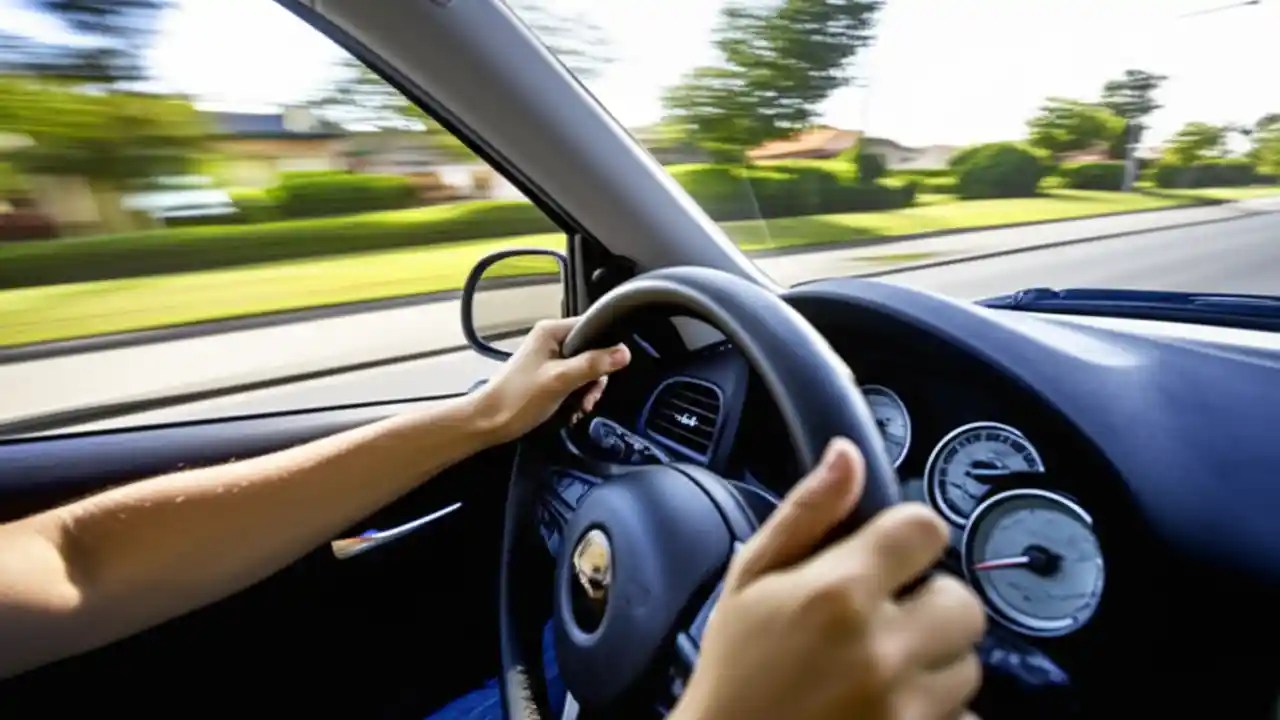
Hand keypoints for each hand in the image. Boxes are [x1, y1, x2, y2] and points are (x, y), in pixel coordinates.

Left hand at [471, 317, 630, 444]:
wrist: (488, 422)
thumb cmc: (520, 398)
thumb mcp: (560, 380)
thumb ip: (592, 365)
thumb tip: (626, 352)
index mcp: (552, 331)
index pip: (592, 327)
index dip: (606, 348)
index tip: (608, 373)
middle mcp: (551, 339)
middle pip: (592, 351)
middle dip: (596, 377)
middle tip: (590, 399)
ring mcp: (549, 358)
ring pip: (585, 368)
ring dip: (587, 390)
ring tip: (581, 408)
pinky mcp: (548, 375)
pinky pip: (574, 380)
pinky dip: (577, 395)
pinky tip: (574, 411)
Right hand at [672, 438, 985, 719]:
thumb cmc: (734, 669)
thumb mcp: (751, 579)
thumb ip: (807, 513)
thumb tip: (848, 454)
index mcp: (839, 591)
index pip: (926, 529)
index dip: (907, 537)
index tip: (887, 556)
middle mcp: (882, 647)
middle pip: (963, 600)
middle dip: (929, 604)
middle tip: (886, 619)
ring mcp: (907, 705)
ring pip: (968, 664)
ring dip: (935, 661)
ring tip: (883, 667)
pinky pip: (964, 716)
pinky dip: (936, 710)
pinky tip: (889, 705)